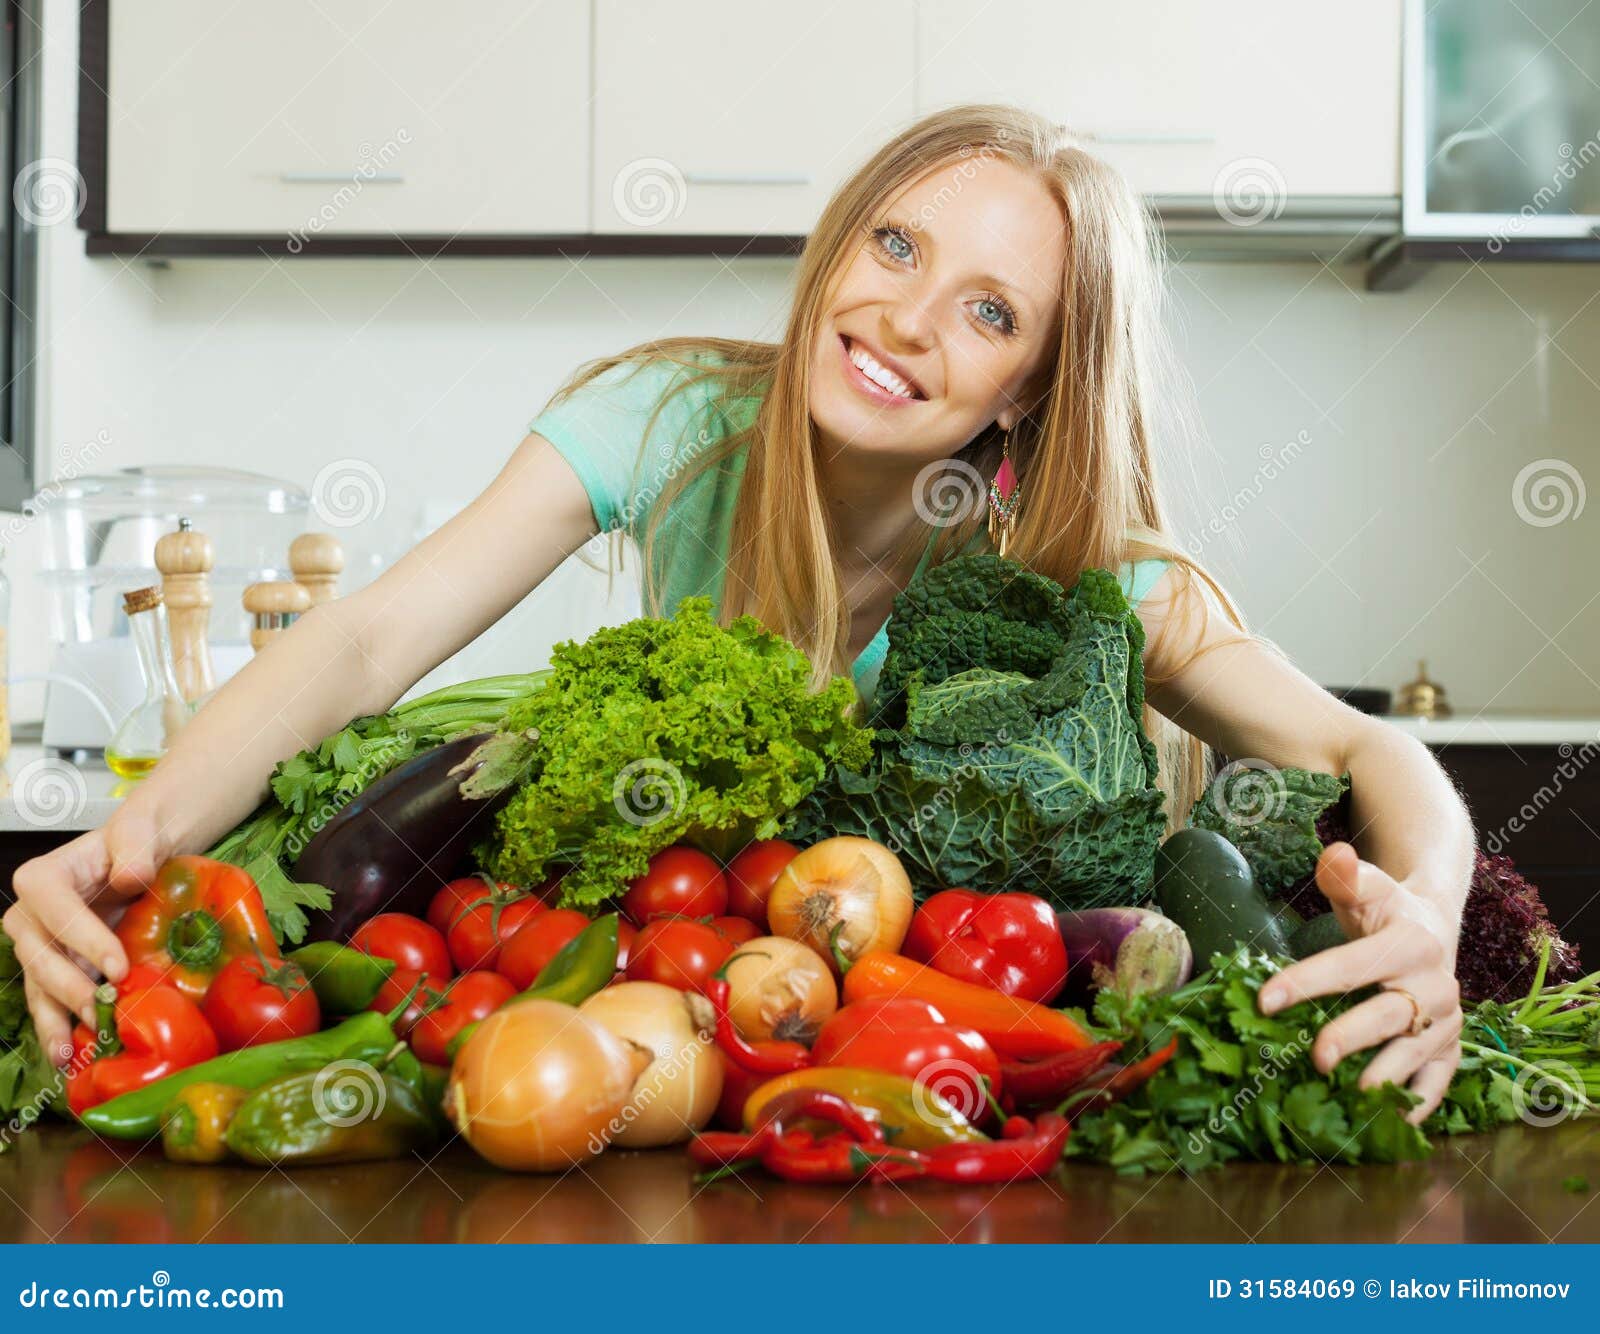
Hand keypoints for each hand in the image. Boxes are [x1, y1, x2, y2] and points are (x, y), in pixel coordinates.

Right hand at [3, 808, 168, 1063]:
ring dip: (51, 1021)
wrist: (140, 856)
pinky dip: (58, 1026)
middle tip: (99, 1013)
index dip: (83, 940)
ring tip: (67, 1054)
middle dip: (68, 987)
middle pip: (39, 954)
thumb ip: (136, 847)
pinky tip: (69, 1054)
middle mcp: (29, 914)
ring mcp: (37, 944)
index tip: (118, 968)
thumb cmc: (137, 841)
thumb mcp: (140, 832)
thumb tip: (131, 876)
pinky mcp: (53, 967)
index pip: (57, 911)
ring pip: (38, 985)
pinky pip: (49, 999)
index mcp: (44, 877)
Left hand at [1257, 841, 1463, 1123]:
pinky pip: (1437, 1083)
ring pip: (1415, 1054)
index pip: (1352, 965)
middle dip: (1351, 1037)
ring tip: (1349, 1098)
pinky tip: (1388, 1126)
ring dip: (1383, 1078)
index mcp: (1410, 943)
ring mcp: (1447, 1021)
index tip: (1265, 999)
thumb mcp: (1366, 886)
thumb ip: (1345, 874)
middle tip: (1314, 1057)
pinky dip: (1416, 1106)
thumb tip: (1334, 856)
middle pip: (1389, 1015)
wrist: (1434, 928)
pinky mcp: (1451, 1050)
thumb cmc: (1385, 910)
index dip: (1308, 981)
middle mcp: (1435, 985)